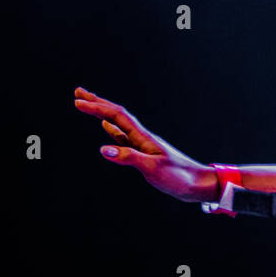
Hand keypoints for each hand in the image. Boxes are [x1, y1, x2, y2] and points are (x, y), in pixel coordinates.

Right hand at [73, 87, 217, 202]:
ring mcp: (143, 144)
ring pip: (118, 124)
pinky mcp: (145, 154)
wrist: (197, 184)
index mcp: (143, 137)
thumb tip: (103, 149)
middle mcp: (142, 137)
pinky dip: (112, 130)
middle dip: (97, 102)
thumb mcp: (152, 168)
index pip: (117, 116)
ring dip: (102, 113)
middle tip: (78, 91)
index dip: (97, 107)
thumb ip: (129, 157)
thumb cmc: (178, 177)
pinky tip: (107, 128)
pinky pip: (123, 137)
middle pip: (116, 114)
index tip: (77, 101)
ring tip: (88, 104)